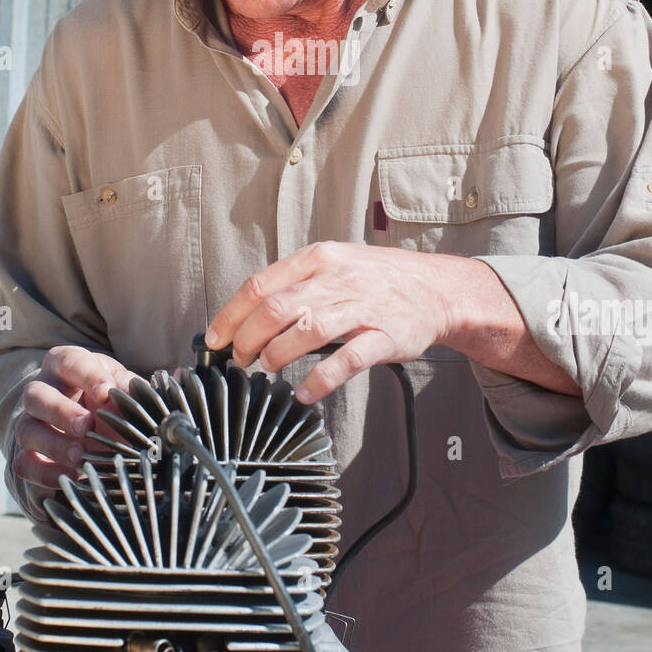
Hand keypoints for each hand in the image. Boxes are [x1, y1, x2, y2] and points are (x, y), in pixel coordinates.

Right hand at [12, 346, 136, 489]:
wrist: (92, 420)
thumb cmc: (107, 394)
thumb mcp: (119, 383)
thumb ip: (128, 389)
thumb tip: (136, 398)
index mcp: (65, 365)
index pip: (70, 363)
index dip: (87, 376)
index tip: (106, 393)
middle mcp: (41, 390)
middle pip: (35, 395)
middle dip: (60, 411)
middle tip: (86, 426)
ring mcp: (30, 422)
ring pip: (25, 430)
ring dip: (52, 444)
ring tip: (79, 456)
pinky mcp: (26, 453)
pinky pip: (24, 464)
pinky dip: (45, 473)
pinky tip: (70, 477)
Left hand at [204, 241, 463, 403]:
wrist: (436, 288)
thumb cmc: (378, 279)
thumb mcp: (335, 263)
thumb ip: (296, 283)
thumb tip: (249, 314)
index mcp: (319, 258)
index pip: (261, 285)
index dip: (231, 315)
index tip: (216, 338)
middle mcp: (338, 279)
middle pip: (277, 309)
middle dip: (248, 339)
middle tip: (240, 358)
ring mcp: (363, 307)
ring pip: (307, 330)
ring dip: (278, 354)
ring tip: (267, 368)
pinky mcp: (384, 337)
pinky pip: (346, 360)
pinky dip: (320, 379)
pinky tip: (305, 392)